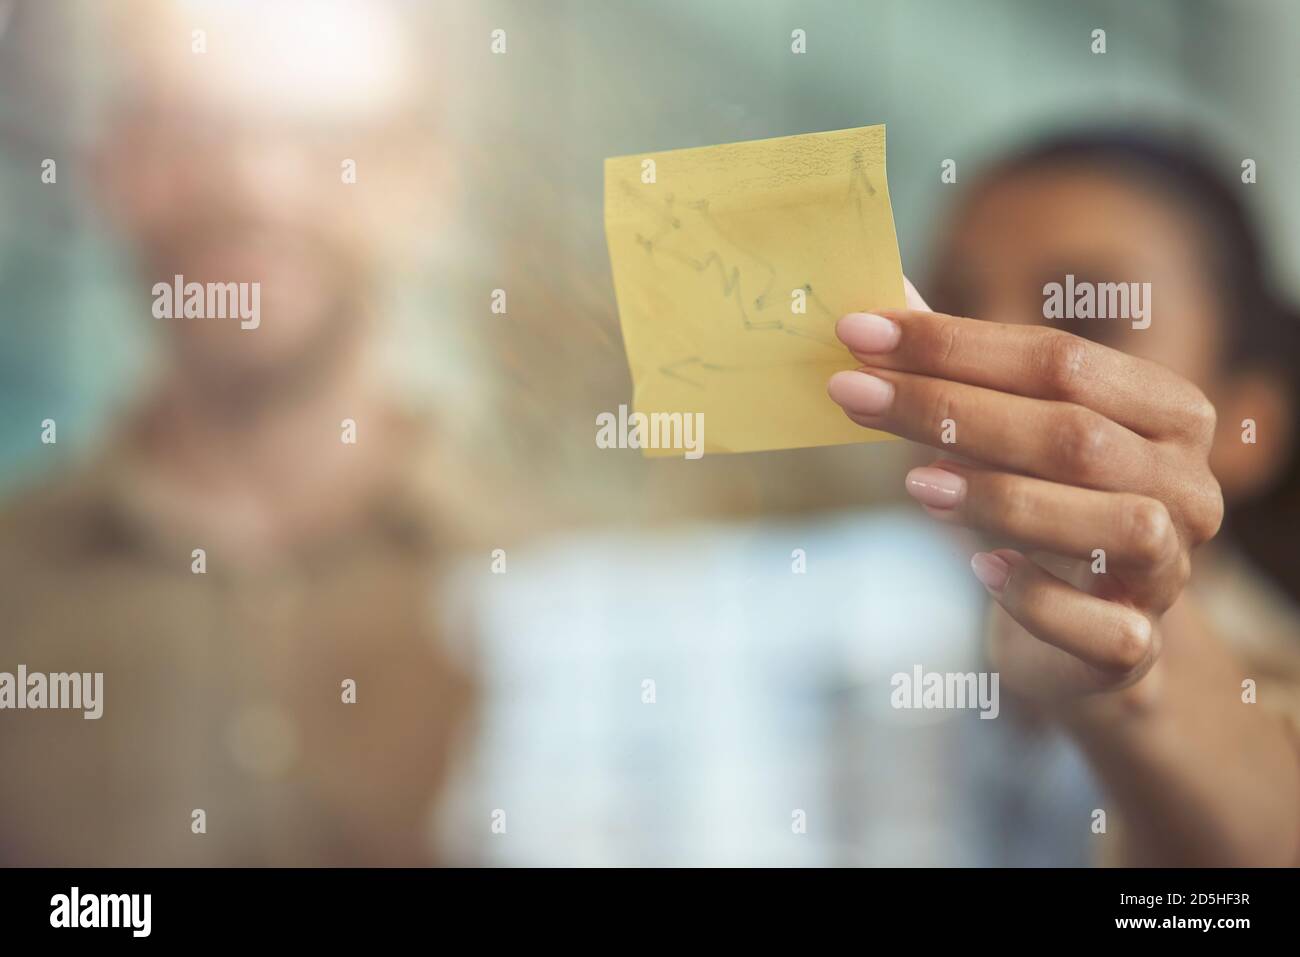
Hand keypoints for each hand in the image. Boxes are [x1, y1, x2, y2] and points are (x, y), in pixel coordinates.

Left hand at [826, 281, 1222, 698]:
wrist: (1083, 639)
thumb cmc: (1039, 513)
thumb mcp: (1005, 437)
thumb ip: (958, 372)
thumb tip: (881, 296)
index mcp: (1166, 412)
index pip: (1059, 358)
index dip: (954, 343)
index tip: (859, 332)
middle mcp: (1187, 486)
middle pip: (1073, 434)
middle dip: (950, 408)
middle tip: (851, 392)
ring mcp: (1172, 571)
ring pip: (1110, 523)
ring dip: (1000, 497)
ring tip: (912, 482)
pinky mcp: (1138, 648)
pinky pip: (1104, 628)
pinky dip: (1039, 596)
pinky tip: (981, 568)